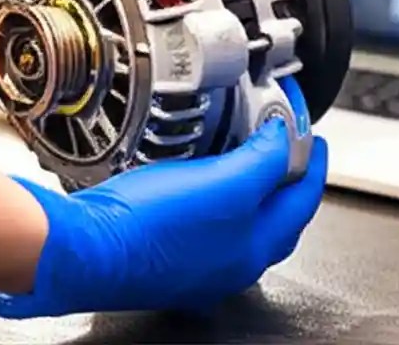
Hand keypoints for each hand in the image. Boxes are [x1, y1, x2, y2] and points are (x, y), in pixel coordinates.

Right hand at [0, 78, 327, 318]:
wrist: (83, 249)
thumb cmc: (147, 227)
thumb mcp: (224, 183)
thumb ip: (264, 159)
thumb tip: (284, 137)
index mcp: (252, 249)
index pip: (302, 199)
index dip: (313, 159)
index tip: (315, 134)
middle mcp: (228, 264)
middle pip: (275, 214)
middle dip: (284, 175)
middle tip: (286, 143)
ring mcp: (195, 262)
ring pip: (238, 217)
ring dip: (246, 184)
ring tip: (243, 152)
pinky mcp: (163, 253)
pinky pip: (202, 219)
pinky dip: (210, 194)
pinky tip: (195, 177)